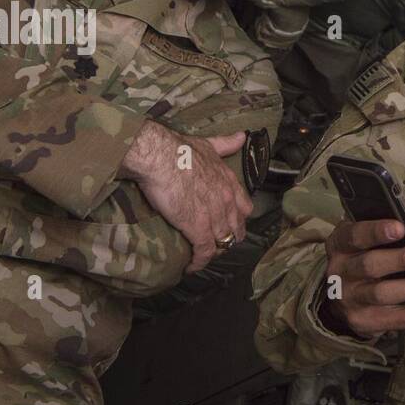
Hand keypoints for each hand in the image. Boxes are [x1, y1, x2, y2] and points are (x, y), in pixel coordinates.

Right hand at [120, 121, 251, 272]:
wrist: (160, 157)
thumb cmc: (180, 149)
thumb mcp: (208, 144)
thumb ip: (225, 144)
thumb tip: (241, 136)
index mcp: (229, 182)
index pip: (244, 208)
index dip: (238, 219)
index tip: (230, 224)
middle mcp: (227, 201)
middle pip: (236, 228)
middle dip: (229, 238)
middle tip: (217, 244)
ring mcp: (214, 216)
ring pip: (222, 242)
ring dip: (214, 252)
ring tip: (203, 258)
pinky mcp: (197, 228)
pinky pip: (205, 251)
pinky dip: (199, 262)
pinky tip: (191, 268)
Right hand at [323, 219, 404, 338]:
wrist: (340, 300)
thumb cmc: (363, 259)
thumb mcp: (362, 243)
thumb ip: (381, 236)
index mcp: (340, 246)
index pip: (355, 235)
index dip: (377, 231)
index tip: (400, 228)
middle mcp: (340, 272)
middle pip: (371, 265)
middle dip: (403, 260)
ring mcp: (350, 299)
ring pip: (383, 294)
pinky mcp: (363, 321)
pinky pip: (396, 319)